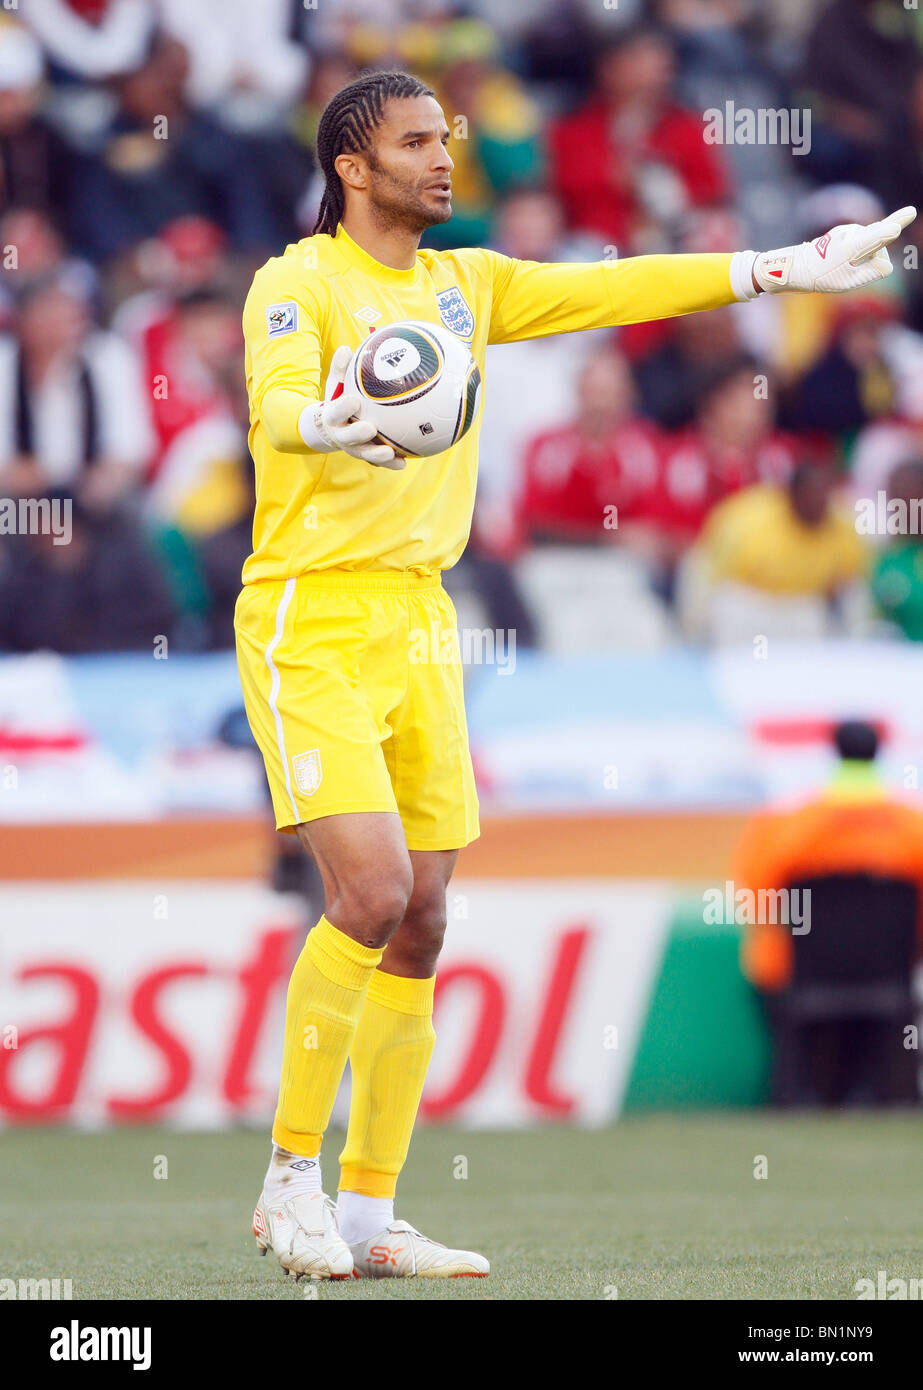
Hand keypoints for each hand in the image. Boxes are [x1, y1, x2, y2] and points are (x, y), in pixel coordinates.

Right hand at [303, 345, 402, 467]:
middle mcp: (342, 435)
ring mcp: (354, 447)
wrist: (333, 428)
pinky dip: (391, 463)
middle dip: (357, 434)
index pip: (335, 412)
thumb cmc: (340, 399)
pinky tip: (404, 461)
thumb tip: (347, 349)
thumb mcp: (337, 384)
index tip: (352, 401)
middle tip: (370, 428)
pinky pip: (379, 461)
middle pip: (348, 437)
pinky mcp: (366, 455)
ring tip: (390, 453)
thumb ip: (341, 369)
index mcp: (334, 417)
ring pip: (365, 453)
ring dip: (377, 455)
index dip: (342, 408)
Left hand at [752, 205, 916, 293]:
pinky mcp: (848, 232)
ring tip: (840, 265)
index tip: (894, 228)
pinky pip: (864, 243)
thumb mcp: (847, 283)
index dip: (886, 233)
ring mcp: (849, 230)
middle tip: (871, 245)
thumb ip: (871, 273)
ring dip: (862, 256)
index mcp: (850, 247)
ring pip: (871, 244)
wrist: (797, 267)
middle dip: (875, 251)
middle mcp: (851, 233)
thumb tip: (888, 264)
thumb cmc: (821, 277)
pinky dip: (858, 253)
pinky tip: (842, 260)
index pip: (874, 237)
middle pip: (880, 242)